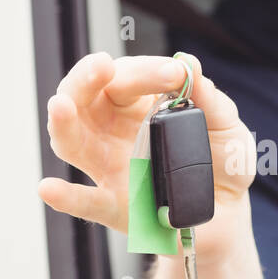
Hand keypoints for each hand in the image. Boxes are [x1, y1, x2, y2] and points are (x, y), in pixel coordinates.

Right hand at [38, 51, 255, 244]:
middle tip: (102, 66)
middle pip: (84, 99)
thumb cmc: (220, 163)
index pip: (124, 77)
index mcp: (138, 105)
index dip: (144, 70)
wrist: (228, 215)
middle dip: (85, 79)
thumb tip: (188, 63)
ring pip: (73, 143)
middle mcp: (114, 132)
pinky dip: (66, 197)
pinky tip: (49, 188)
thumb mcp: (226, 127)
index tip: (174, 74)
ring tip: (60, 106)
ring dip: (63, 123)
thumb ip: (211, 99)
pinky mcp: (117, 208)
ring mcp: (110, 169)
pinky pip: (87, 202)